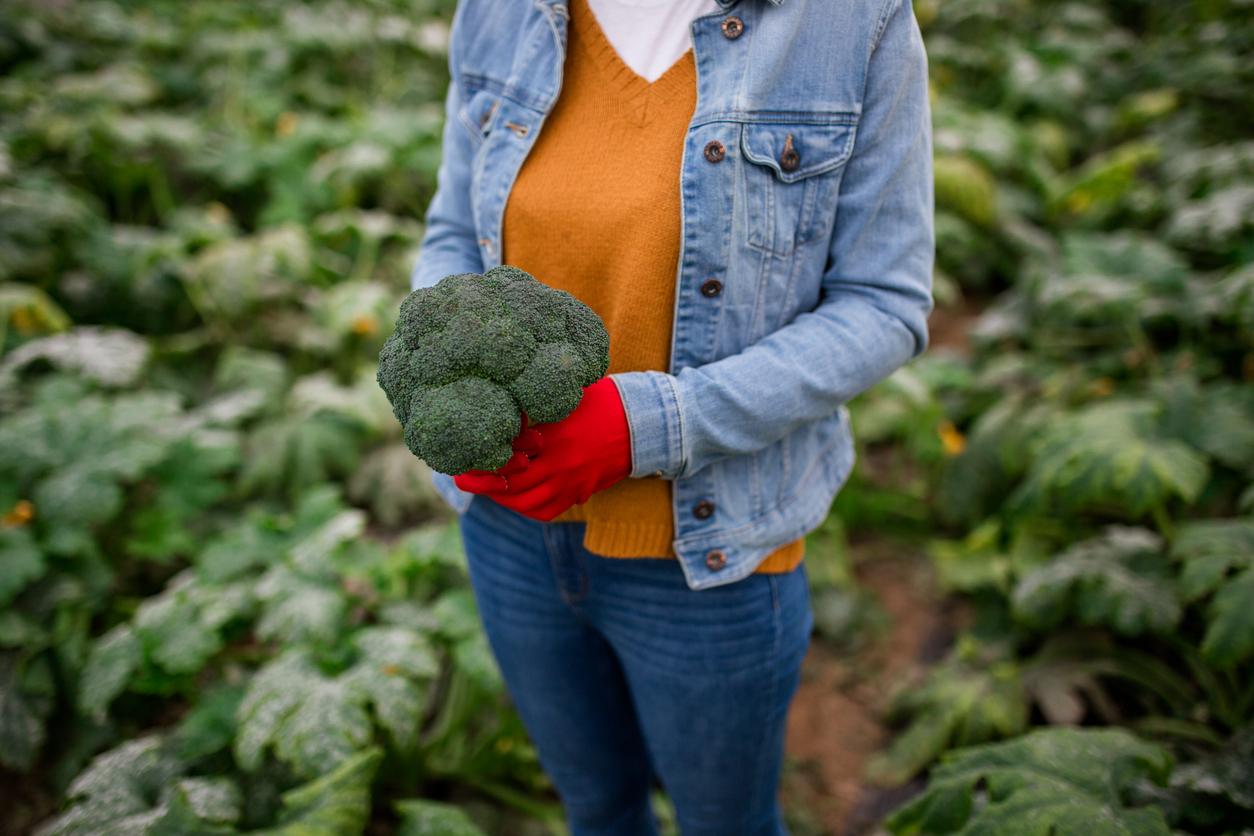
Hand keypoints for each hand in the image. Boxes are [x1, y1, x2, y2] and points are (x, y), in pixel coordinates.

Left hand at [454, 377, 630, 520]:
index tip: (463, 459)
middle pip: (511, 484)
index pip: (507, 456)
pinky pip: (546, 511)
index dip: (482, 461)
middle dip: (483, 484)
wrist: (639, 422)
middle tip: (464, 479)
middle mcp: (560, 464)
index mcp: (553, 436)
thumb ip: (534, 412)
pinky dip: (527, 508)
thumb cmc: (599, 401)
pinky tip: (516, 498)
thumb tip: (496, 416)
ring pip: (526, 502)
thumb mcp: (565, 399)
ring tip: (488, 488)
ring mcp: (570, 482)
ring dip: (503, 499)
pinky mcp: (579, 492)